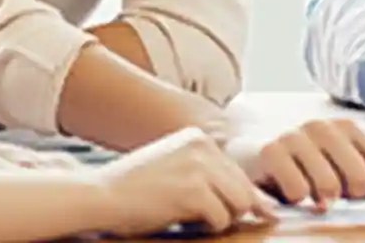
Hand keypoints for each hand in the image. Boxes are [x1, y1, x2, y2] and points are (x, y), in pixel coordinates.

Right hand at [93, 127, 277, 237]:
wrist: (100, 194)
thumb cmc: (135, 190)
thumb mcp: (177, 170)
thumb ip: (213, 179)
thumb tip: (264, 207)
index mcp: (199, 138)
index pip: (238, 172)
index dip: (236, 197)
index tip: (228, 210)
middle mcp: (203, 146)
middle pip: (244, 189)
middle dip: (233, 210)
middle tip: (203, 217)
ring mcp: (199, 166)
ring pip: (239, 204)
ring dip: (221, 218)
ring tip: (192, 217)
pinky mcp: (194, 190)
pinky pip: (220, 218)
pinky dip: (207, 227)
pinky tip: (182, 220)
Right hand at [227, 119, 364, 214]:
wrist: (244, 148)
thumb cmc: (297, 161)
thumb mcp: (334, 164)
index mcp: (345, 128)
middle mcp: (323, 126)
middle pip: (361, 177)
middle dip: (351, 195)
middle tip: (333, 195)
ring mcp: (296, 136)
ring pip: (330, 187)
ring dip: (321, 199)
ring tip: (308, 193)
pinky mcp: (271, 150)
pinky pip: (298, 191)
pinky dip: (296, 199)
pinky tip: (288, 192)